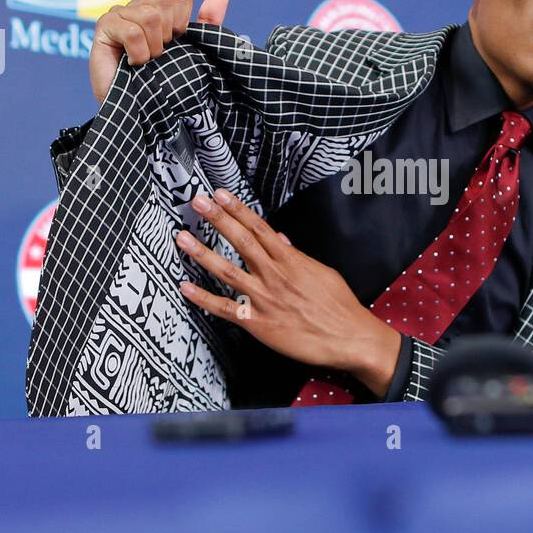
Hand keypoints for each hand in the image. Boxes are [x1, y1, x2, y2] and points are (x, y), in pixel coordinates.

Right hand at [88, 0, 229, 103]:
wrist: (143, 111)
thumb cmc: (166, 81)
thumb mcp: (194, 49)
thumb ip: (208, 22)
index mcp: (160, 9)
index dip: (182, 21)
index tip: (176, 43)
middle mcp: (138, 6)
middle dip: (168, 33)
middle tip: (159, 53)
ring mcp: (119, 14)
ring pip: (149, 16)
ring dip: (153, 46)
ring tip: (147, 61)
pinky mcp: (104, 26)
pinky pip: (132, 31)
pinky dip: (138, 53)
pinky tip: (134, 64)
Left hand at [175, 188, 401, 396]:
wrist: (349, 338)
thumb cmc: (339, 307)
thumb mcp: (322, 273)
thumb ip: (297, 256)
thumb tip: (279, 240)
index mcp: (291, 260)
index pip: (259, 228)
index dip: (238, 209)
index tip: (220, 194)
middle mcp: (275, 275)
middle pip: (241, 241)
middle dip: (217, 219)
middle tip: (197, 202)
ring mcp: (264, 298)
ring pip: (228, 271)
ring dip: (203, 253)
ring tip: (183, 238)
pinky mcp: (258, 323)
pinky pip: (226, 308)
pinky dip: (204, 298)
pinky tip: (186, 288)